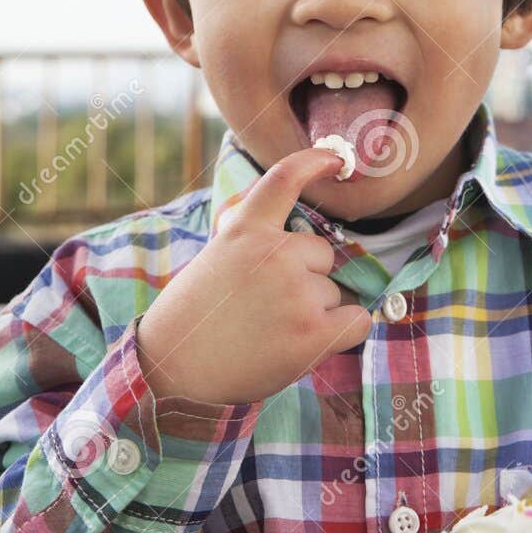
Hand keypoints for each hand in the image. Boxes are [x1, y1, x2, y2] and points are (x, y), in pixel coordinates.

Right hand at [136, 147, 371, 404]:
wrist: (174, 375)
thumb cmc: (191, 322)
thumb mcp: (214, 261)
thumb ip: (253, 244)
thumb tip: (298, 244)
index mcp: (244, 231)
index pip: (284, 179)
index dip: (315, 161)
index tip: (336, 157)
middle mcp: (276, 254)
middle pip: (321, 256)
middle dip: (305, 279)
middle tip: (264, 310)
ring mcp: (298, 292)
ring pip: (334, 292)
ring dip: (314, 311)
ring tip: (270, 333)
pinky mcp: (315, 332)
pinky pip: (357, 320)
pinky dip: (342, 333)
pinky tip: (309, 345)